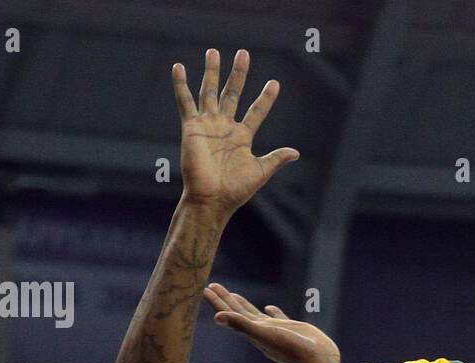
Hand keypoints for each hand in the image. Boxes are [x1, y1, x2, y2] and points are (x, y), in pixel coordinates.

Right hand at [172, 49, 298, 217]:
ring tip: (213, 52)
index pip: (256, 111)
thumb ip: (276, 158)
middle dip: (238, 74)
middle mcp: (225, 127)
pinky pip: (185, 102)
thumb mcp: (260, 171)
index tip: (275, 83)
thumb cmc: (235, 190)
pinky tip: (179, 67)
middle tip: (244, 53)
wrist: (211, 199)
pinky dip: (181, 85)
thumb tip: (296, 153)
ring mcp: (208, 125)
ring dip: (212, 72)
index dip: (266, 98)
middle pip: (233, 93)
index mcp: (242, 137)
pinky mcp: (191, 127)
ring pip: (210, 92)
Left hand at [203, 283, 339, 362]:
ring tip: (234, 294)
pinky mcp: (290, 329)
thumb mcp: (263, 333)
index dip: (218, 302)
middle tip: (213, 285)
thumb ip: (240, 324)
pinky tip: (269, 307)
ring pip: (254, 314)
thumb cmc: (289, 348)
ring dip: (243, 304)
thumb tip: (216, 318)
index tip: (206, 288)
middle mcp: (261, 330)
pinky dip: (272, 311)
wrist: (315, 361)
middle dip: (225, 299)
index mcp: (252, 331)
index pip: (230, 313)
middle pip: (238, 312)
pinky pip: (277, 317)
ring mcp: (275, 330)